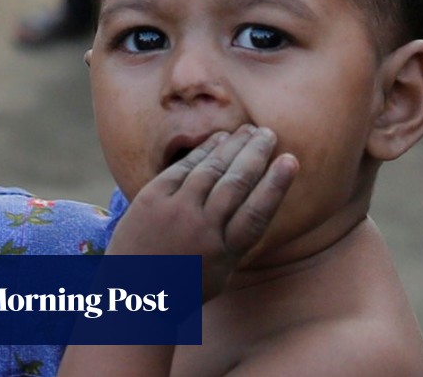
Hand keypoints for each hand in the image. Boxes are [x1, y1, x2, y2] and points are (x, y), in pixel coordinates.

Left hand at [106, 125, 296, 301]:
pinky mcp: (151, 199)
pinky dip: (204, 151)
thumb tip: (262, 203)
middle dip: (256, 154)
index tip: (291, 160)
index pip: (256, 214)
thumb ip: (238, 241)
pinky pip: (183, 168)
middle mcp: (200, 230)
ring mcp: (174, 212)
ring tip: (250, 130)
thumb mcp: (221, 273)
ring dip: (233, 146)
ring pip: (211, 170)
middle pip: (235, 185)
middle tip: (270, 133)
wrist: (131, 293)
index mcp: (223, 254)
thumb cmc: (184, 284)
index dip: (275, 185)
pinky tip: (219, 139)